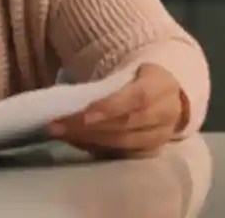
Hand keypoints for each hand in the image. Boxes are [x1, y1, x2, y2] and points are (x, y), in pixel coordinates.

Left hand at [48, 64, 188, 157]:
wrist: (163, 95)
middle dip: (89, 127)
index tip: (84, 115)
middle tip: (57, 126)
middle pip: (126, 124)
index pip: (137, 98)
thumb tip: (68, 95)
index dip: (111, 107)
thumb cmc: (137, 78)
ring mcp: (161, 137)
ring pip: (123, 144)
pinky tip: (77, 142)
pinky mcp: (151, 152)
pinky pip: (121, 155)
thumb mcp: (128, 69)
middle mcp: (166, 113)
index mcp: (161, 85)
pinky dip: (97, 148)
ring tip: (61, 133)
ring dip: (89, 140)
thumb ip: (105, 81)